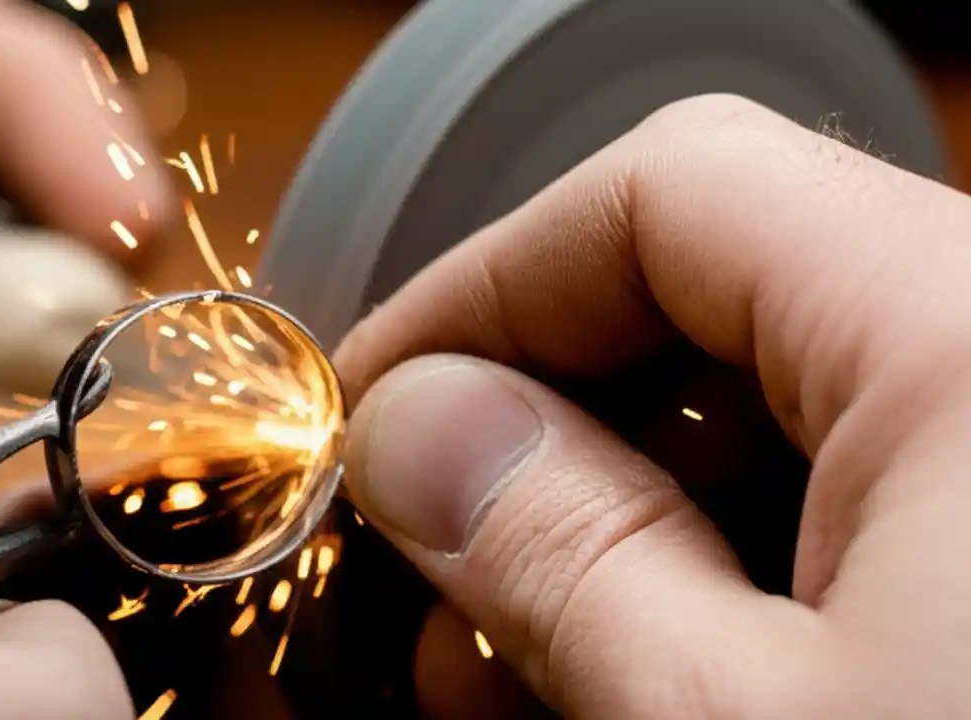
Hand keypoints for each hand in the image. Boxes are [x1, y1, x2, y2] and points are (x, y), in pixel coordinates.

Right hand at [336, 94, 970, 717]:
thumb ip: (565, 557)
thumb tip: (419, 433)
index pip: (668, 191)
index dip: (481, 287)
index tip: (376, 397)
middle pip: (711, 297)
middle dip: (536, 428)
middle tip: (430, 555)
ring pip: (769, 412)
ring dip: (613, 521)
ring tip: (508, 655)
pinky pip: (845, 498)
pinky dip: (720, 570)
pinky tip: (635, 661)